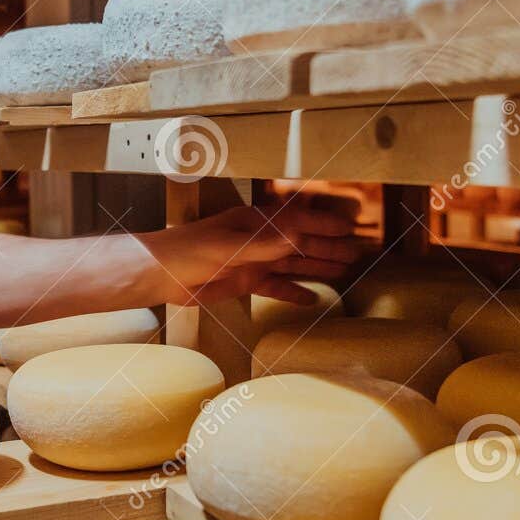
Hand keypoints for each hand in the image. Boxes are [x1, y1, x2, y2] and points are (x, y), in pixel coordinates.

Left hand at [137, 194, 362, 306]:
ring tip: (345, 271)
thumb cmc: (187, 251)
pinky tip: (313, 298)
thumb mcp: (227, 247)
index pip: (297, 221)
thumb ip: (263, 244)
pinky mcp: (245, 282)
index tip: (350, 228)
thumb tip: (298, 235)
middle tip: (358, 253)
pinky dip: (294, 292)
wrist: (160, 274)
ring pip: (293, 264)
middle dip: (329, 247)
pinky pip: (276, 287)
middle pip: (301, 243)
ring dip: (318, 267)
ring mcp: (253, 262)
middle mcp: (259, 240)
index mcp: (255, 223)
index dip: (324, 225)